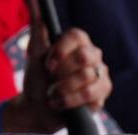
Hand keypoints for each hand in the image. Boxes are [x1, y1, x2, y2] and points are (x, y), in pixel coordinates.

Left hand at [15, 0, 111, 130]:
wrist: (38, 108)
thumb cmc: (38, 78)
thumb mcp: (35, 51)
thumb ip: (37, 23)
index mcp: (79, 42)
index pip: (77, 36)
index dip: (60, 51)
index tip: (48, 65)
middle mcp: (93, 56)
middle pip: (84, 57)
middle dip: (62, 74)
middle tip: (51, 82)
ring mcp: (100, 75)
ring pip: (86, 78)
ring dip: (63, 90)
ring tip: (53, 96)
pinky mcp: (102, 96)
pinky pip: (91, 96)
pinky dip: (71, 102)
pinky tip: (62, 105)